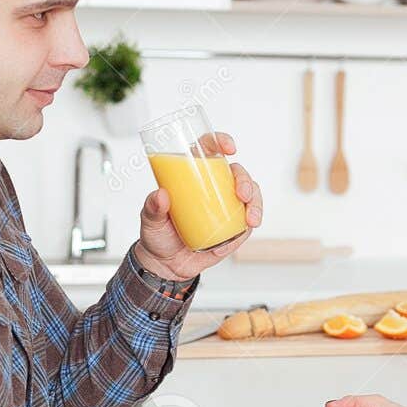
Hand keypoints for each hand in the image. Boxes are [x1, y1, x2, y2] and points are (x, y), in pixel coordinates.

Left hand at [135, 132, 261, 280]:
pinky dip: (251, 223)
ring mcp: (227, 206)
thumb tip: (161, 195)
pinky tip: (243, 230)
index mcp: (194, 175)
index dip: (221, 142)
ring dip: (255, 202)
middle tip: (241, 194)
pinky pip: (249, 220)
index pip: (210, 150)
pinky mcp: (234, 226)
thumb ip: (152, 207)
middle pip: (237, 172)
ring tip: (249, 218)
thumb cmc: (158, 235)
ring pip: (251, 194)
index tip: (229, 147)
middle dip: (245, 180)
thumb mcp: (150, 219)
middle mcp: (214, 187)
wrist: (166, 264)